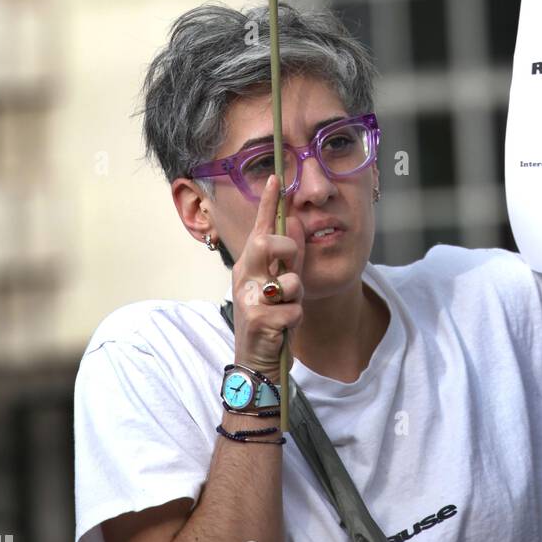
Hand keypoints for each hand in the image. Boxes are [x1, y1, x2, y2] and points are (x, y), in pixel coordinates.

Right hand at [231, 176, 306, 378]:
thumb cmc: (271, 320)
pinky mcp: (257, 320)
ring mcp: (248, 298)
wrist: (258, 365)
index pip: (260, 228)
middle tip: (290, 265)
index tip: (276, 176)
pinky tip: (283, 330)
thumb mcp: (281, 286)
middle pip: (266, 244)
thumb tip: (297, 223)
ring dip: (297, 297)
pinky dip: (296, 320)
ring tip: (286, 310)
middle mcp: (244, 276)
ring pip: (288, 281)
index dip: (268, 203)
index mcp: (250, 265)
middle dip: (287, 250)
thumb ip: (289, 257)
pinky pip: (294, 310)